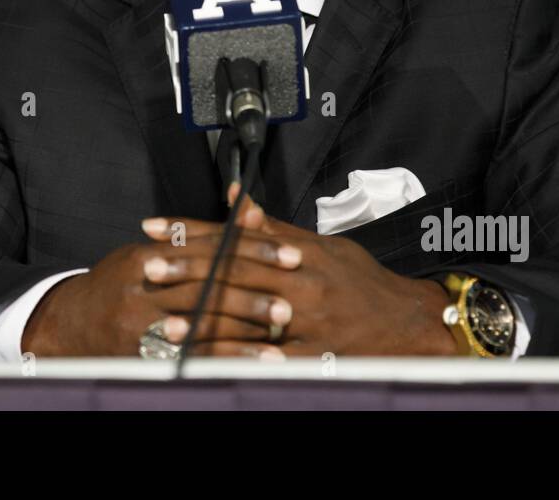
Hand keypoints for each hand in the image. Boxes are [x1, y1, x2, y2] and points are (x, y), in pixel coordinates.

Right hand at [20, 199, 302, 356]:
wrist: (69, 322)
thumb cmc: (120, 282)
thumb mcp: (150, 250)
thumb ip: (198, 236)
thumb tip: (247, 212)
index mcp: (150, 253)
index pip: (211, 247)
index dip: (252, 250)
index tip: (291, 254)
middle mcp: (145, 285)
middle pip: (209, 284)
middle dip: (254, 291)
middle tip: (292, 297)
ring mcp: (142, 321)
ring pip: (203, 321)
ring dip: (247, 328)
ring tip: (282, 329)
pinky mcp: (144, 352)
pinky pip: (195, 355)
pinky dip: (231, 357)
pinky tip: (259, 361)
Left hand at [136, 182, 458, 356]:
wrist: (410, 323)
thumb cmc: (362, 281)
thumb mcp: (322, 245)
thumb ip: (275, 227)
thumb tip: (238, 199)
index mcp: (298, 253)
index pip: (234, 237)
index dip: (192, 232)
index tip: (157, 228)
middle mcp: (298, 284)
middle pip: (233, 273)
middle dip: (187, 270)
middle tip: (149, 267)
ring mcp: (304, 322)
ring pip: (245, 318)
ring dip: (202, 319)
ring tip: (164, 320)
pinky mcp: (311, 356)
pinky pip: (268, 358)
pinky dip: (237, 358)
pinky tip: (208, 359)